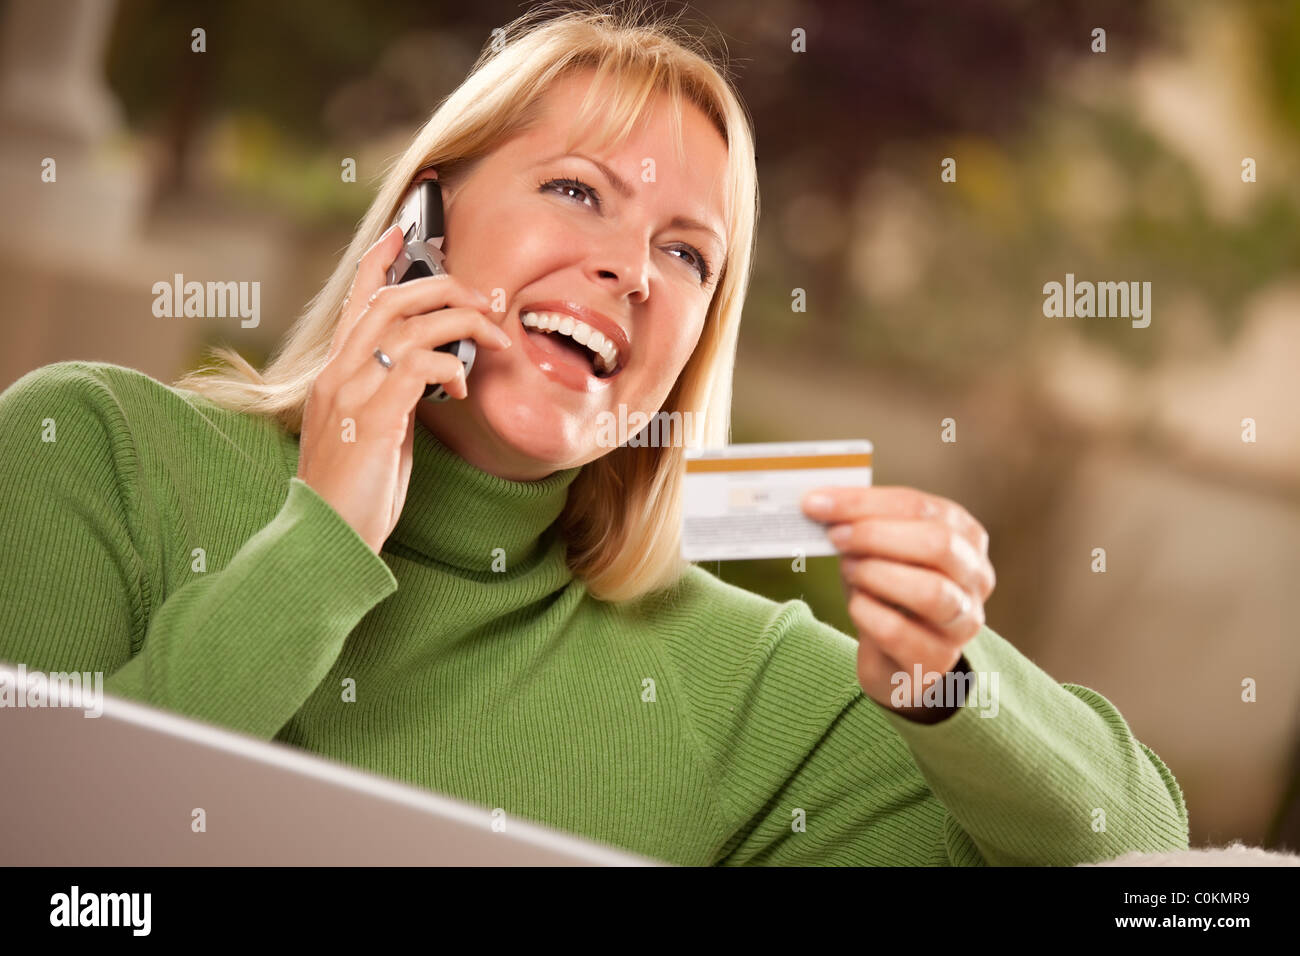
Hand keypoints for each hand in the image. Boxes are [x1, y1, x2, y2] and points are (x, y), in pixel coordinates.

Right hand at [296, 223, 511, 554]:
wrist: (327, 539)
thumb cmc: (355, 491)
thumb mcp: (375, 433)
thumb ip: (393, 396)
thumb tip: (432, 375)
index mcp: (335, 375)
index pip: (355, 301)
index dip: (379, 260)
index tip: (404, 230)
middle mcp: (337, 374)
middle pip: (390, 300)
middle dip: (444, 288)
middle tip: (483, 300)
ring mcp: (352, 393)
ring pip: (408, 324)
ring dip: (462, 322)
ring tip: (495, 338)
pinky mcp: (373, 417)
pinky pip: (419, 365)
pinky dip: (452, 366)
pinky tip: (465, 388)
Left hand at [801, 486, 995, 721]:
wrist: (891, 654)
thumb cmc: (885, 590)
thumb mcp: (874, 548)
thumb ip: (857, 522)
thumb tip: (818, 501)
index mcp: (965, 536)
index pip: (920, 507)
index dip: (864, 502)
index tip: (815, 502)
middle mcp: (976, 577)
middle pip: (938, 544)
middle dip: (876, 536)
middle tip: (835, 538)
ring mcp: (964, 622)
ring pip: (931, 591)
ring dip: (877, 575)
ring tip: (850, 571)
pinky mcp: (938, 660)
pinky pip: (900, 632)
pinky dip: (867, 614)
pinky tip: (857, 607)